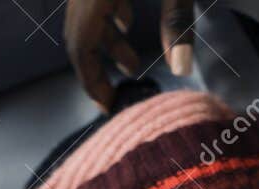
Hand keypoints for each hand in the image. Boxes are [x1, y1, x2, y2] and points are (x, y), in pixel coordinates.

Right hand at [65, 0, 195, 109]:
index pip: (81, 45)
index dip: (91, 81)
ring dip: (106, 45)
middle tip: (115, 99)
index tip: (108, 108)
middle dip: (95, 71)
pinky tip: (127, 24)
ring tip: (133, 67)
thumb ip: (177, 21)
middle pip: (77, 36)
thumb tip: (180, 68)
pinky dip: (108, 20)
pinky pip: (94, 2)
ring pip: (85, 19)